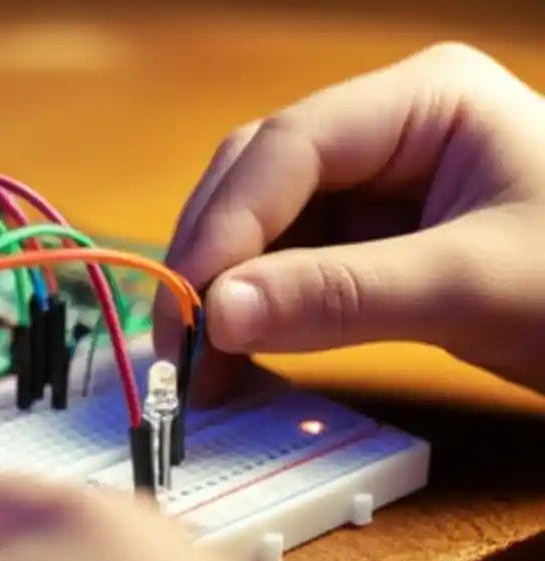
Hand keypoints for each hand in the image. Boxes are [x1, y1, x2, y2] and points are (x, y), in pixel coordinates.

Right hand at [154, 43, 544, 402]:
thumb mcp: (475, 286)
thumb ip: (343, 296)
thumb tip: (221, 317)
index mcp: (423, 100)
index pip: (288, 147)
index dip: (224, 226)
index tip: (190, 305)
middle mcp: (388, 130)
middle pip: (260, 179)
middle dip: (215, 259)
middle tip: (181, 343)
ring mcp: (380, 184)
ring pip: (265, 226)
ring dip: (228, 292)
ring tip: (204, 364)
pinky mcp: (376, 238)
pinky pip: (293, 264)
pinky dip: (261, 309)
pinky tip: (242, 352)